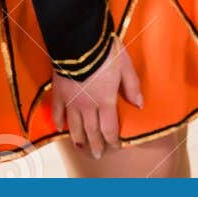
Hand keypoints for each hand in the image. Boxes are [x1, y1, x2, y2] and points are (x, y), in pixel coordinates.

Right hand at [51, 37, 143, 158]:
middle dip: (96, 144)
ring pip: (74, 125)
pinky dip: (59, 122)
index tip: (115, 146)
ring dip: (78, 138)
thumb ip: (132, 87)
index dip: (112, 139)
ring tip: (81, 147)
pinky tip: (60, 129)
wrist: (80, 41)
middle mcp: (88, 106)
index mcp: (105, 100)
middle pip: (91, 131)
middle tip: (97, 155)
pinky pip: (58, 112)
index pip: (109, 128)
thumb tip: (139, 104)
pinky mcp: (59, 92)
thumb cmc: (106, 52)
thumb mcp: (126, 67)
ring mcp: (71, 100)